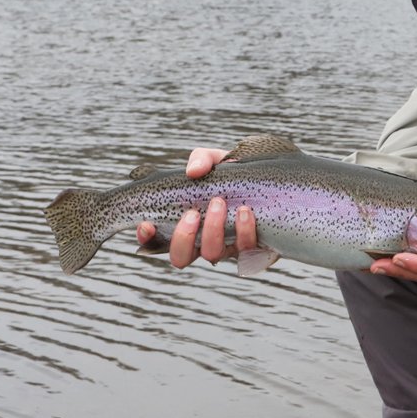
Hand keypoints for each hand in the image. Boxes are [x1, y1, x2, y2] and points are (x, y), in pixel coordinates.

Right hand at [135, 148, 257, 267]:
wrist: (270, 179)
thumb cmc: (235, 172)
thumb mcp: (215, 159)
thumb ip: (201, 160)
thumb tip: (193, 171)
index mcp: (185, 223)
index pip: (156, 240)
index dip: (147, 238)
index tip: (146, 223)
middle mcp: (202, 241)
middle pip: (181, 257)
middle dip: (183, 238)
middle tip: (192, 213)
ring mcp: (226, 247)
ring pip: (212, 255)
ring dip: (212, 231)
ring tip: (219, 203)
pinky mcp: (252, 248)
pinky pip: (245, 249)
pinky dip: (244, 230)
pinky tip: (245, 211)